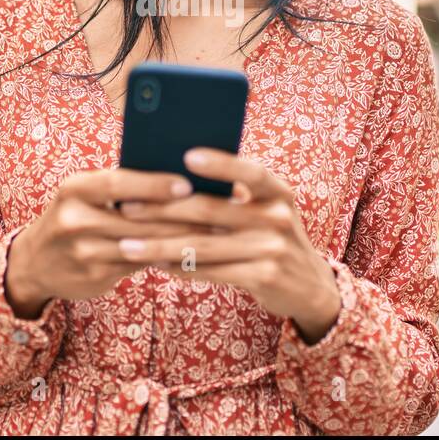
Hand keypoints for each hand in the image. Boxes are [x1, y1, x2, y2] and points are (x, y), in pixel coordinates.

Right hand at [5, 167, 220, 317]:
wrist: (34, 263)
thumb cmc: (73, 215)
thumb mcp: (85, 193)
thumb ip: (121, 187)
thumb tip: (180, 175)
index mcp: (74, 189)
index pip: (117, 183)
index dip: (153, 184)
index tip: (188, 185)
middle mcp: (74, 220)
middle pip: (137, 219)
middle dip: (181, 215)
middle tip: (220, 211)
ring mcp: (84, 253)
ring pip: (144, 245)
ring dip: (182, 239)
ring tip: (217, 232)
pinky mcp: (95, 277)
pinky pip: (140, 265)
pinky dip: (168, 258)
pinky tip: (194, 253)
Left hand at [114, 148, 342, 343]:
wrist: (310, 286)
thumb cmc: (273, 237)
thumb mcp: (266, 210)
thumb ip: (234, 196)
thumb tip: (173, 178)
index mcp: (278, 192)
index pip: (250, 171)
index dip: (221, 163)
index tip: (186, 154)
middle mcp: (277, 217)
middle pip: (211, 210)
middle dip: (163, 209)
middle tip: (128, 208)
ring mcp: (272, 249)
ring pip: (203, 245)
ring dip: (160, 245)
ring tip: (128, 245)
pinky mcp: (263, 277)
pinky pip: (212, 271)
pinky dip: (180, 267)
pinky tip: (155, 264)